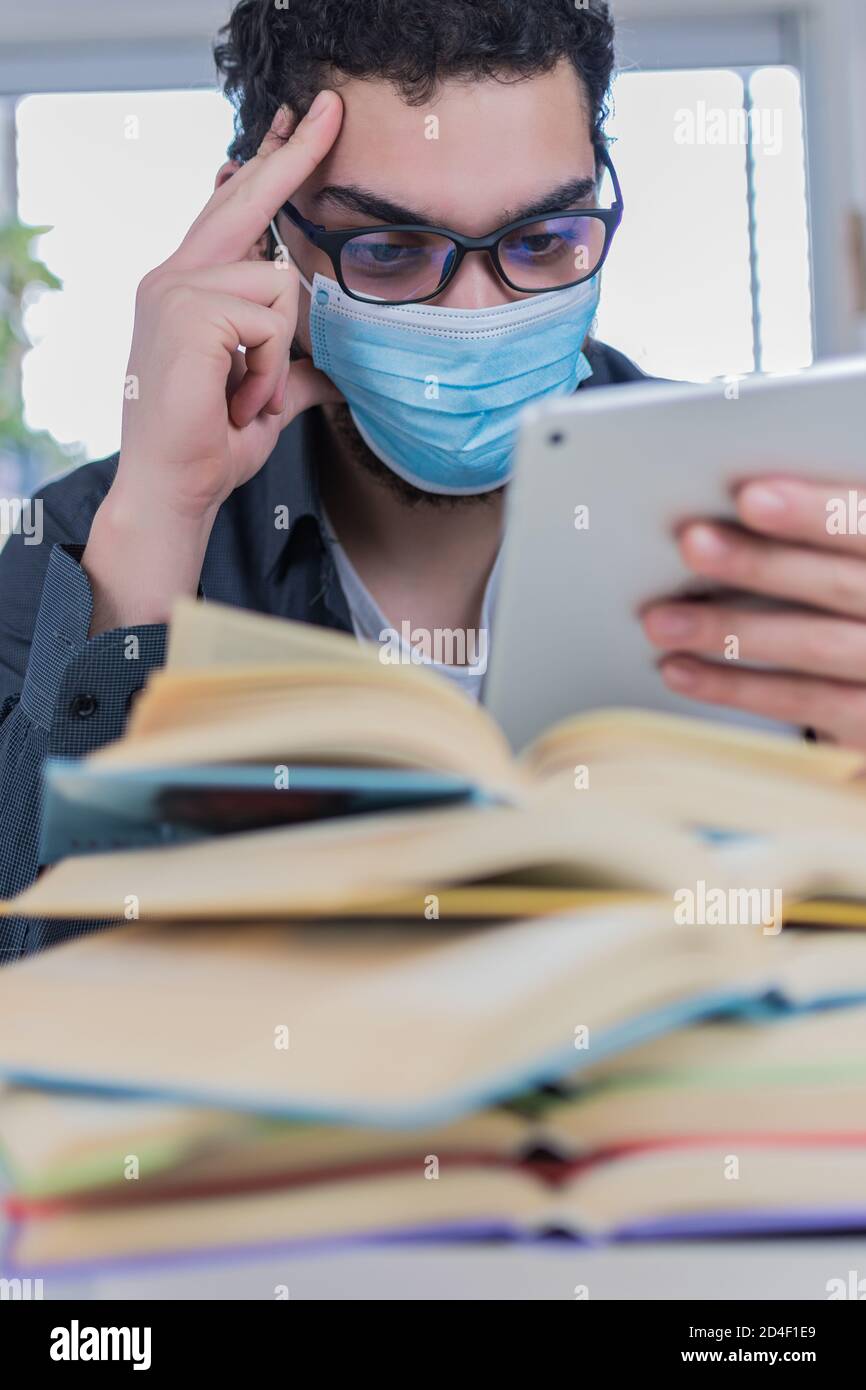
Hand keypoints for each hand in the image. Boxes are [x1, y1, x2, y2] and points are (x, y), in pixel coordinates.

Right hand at [83, 91, 342, 631]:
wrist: (173, 488)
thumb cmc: (209, 447)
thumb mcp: (264, 403)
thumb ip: (293, 376)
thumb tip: (335, 378)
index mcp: (184, 287)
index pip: (228, 212)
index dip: (266, 168)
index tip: (294, 127)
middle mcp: (172, 277)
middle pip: (245, 199)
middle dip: (294, 156)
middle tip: (331, 108)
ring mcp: (175, 290)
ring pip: (277, 286)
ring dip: (276, 355)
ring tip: (243, 394)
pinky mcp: (189, 311)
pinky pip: (270, 320)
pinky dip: (267, 369)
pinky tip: (236, 396)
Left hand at [642, 478, 865, 748]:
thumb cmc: (852, 584)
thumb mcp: (848, 552)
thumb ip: (821, 528)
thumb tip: (732, 502)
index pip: (863, 524)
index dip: (812, 513)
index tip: (751, 499)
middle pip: (838, 585)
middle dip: (760, 565)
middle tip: (693, 545)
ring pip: (813, 645)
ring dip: (729, 630)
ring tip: (662, 620)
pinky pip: (799, 702)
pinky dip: (733, 686)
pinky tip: (680, 670)